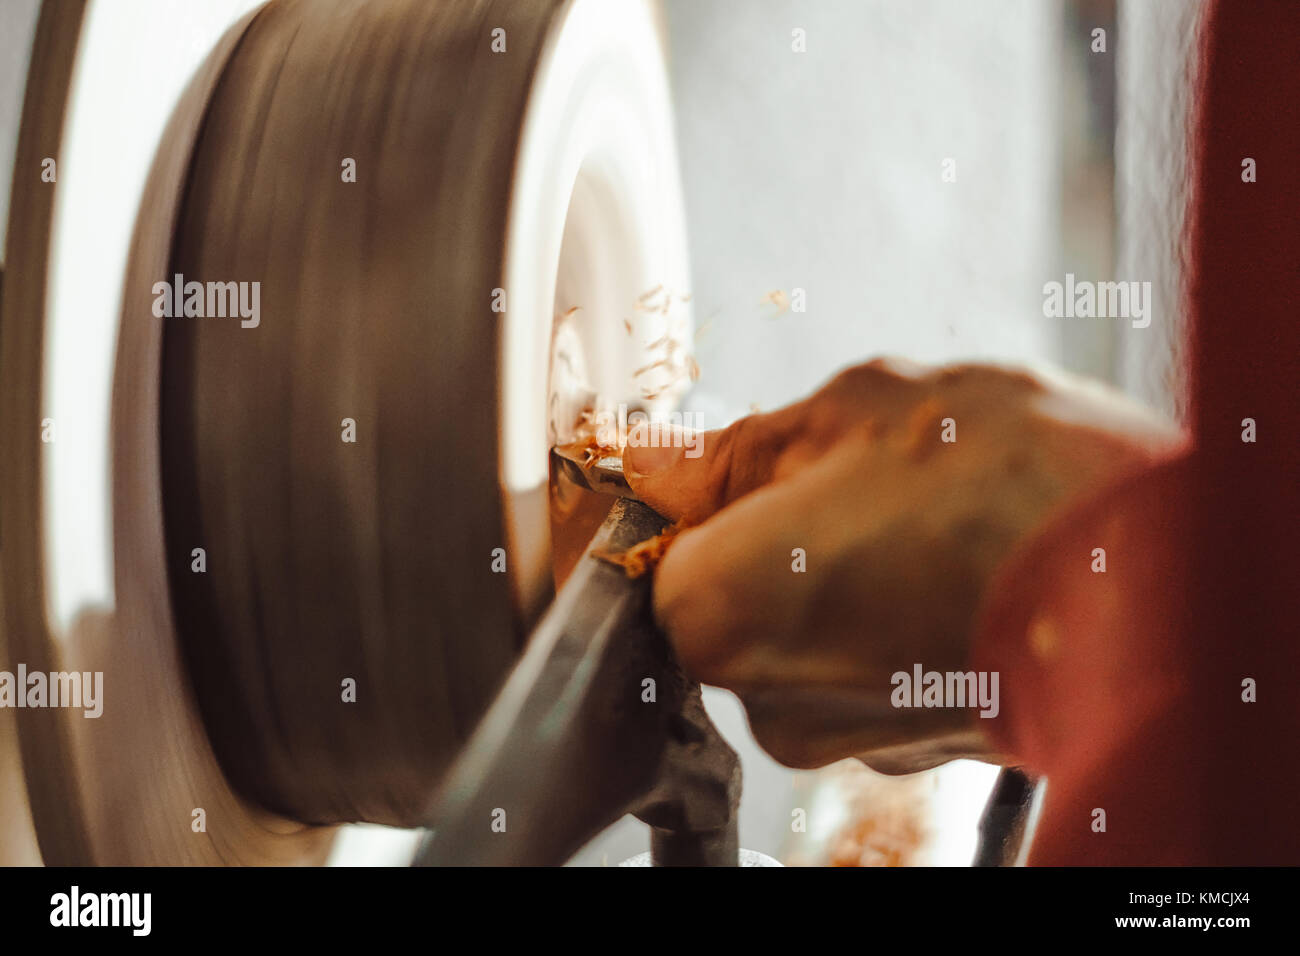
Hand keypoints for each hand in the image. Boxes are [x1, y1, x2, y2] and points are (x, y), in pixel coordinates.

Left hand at [624, 359, 1181, 772]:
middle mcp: (766, 697)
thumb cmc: (1005, 483)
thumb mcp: (852, 414)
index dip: (702, 508)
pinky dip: (892, 627)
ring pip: (807, 639)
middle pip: (734, 604)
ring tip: (925, 529)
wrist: (1156, 583)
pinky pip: (868, 675)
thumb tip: (654, 462)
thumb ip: (734, 452)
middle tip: (861, 484)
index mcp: (717, 606)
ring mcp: (842, 737)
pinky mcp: (910, 752)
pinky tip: (953, 578)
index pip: (657, 560)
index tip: (748, 476)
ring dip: (843, 580)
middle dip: (778, 540)